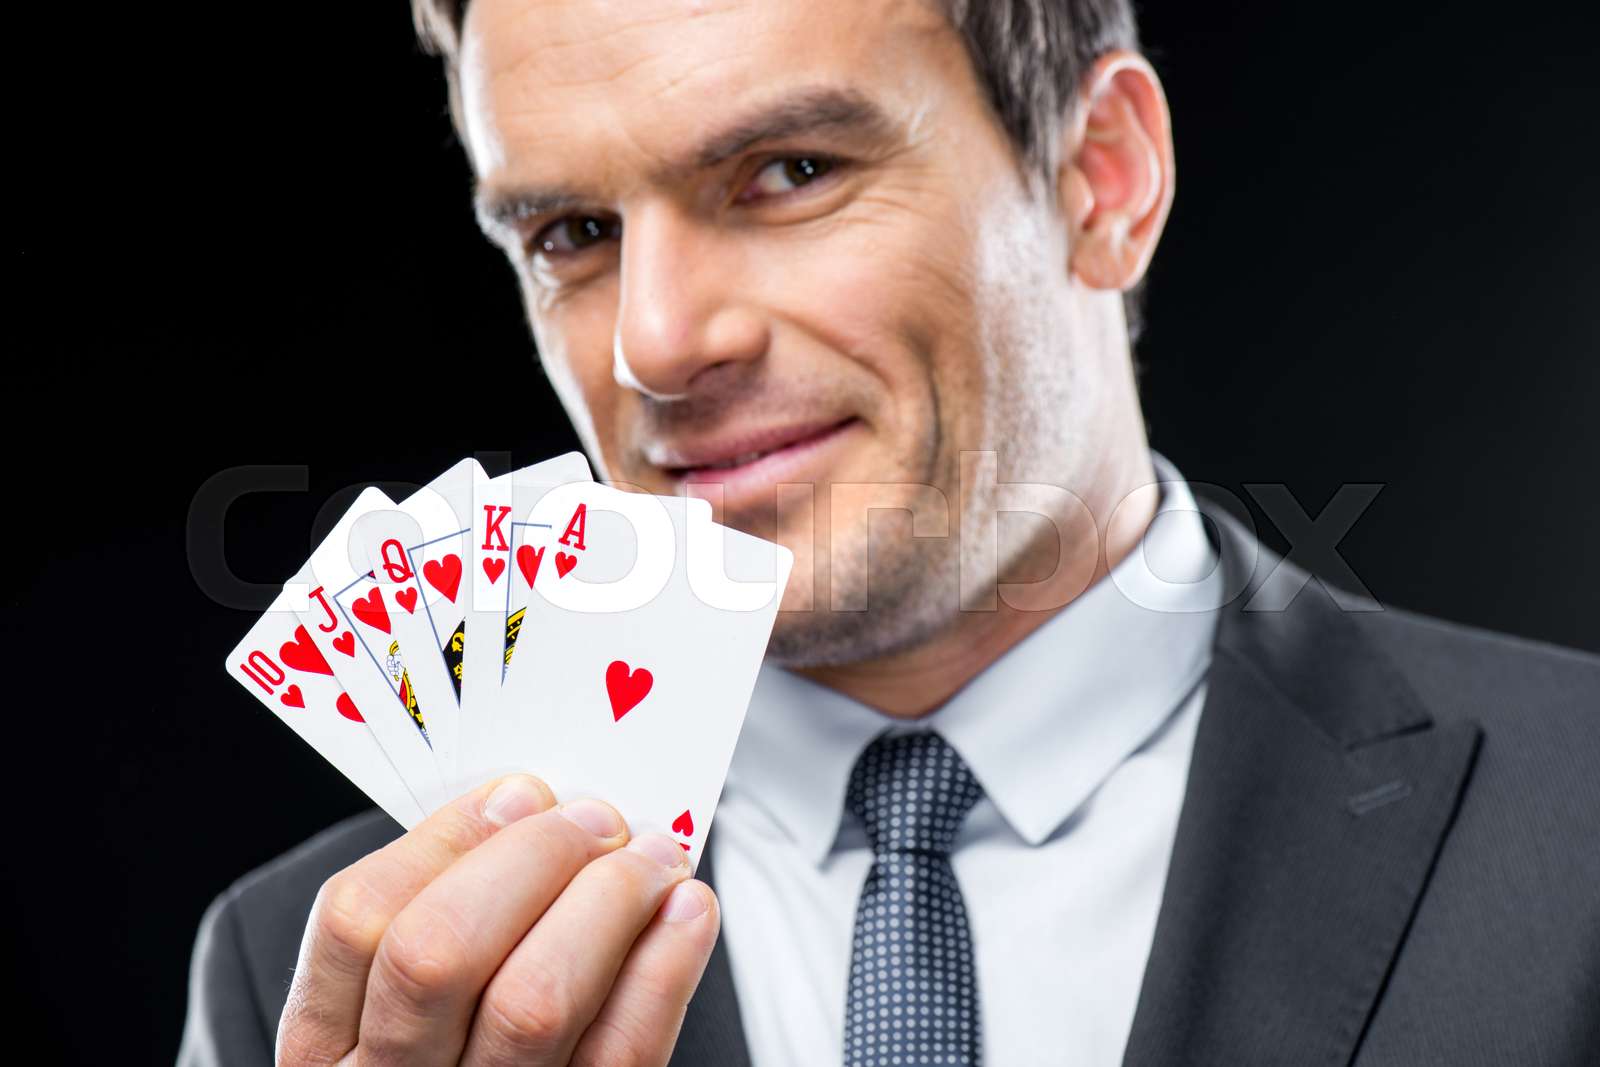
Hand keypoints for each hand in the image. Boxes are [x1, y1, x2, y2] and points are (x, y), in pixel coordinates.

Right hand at [276, 774, 718, 1064]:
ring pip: (532, 1003)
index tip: (520, 793)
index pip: (356, 919)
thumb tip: (530, 807)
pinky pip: (620, 1054)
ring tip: (652, 859)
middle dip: (532, 859)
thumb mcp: (402, 1002)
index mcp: (331, 1041)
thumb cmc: (461, 1052)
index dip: (445, 838)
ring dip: (607, 901)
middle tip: (596, 818)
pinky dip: (665, 968)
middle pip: (436, 953)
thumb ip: (447, 911)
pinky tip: (685, 914)